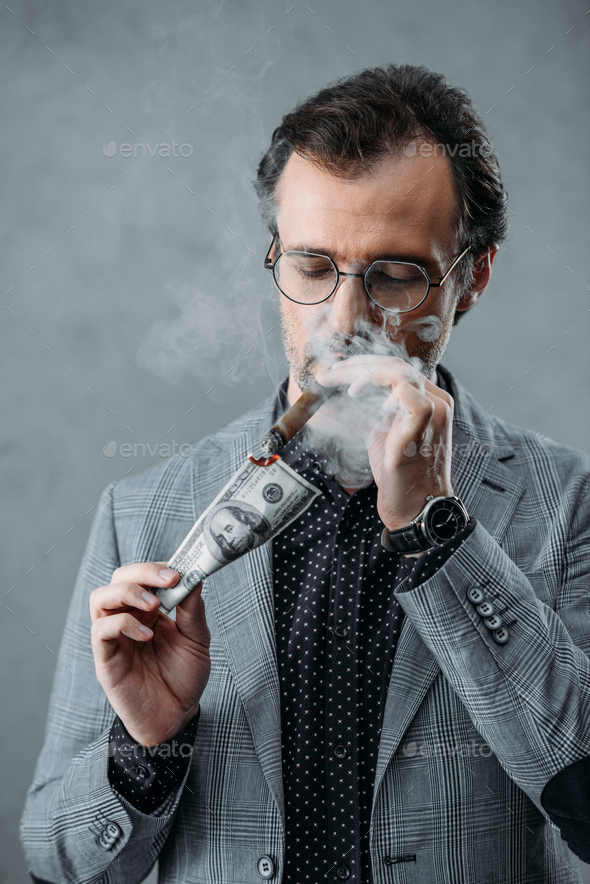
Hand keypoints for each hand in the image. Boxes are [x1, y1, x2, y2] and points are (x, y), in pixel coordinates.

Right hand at [90, 562, 210, 745]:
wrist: (176, 717)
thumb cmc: (184, 679)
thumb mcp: (197, 641)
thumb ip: (193, 610)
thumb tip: (195, 577)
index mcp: (149, 610)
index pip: (142, 575)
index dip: (157, 568)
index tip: (180, 571)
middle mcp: (128, 618)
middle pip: (119, 578)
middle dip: (142, 573)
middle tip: (168, 581)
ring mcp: (114, 637)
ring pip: (100, 598)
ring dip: (127, 593)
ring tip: (154, 605)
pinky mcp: (105, 658)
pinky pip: (100, 631)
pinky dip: (122, 624)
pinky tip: (146, 636)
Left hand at [316, 355, 454, 529]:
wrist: (416, 506)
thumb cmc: (398, 474)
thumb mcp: (376, 433)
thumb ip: (361, 412)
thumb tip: (331, 399)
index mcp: (428, 399)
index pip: (396, 368)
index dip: (364, 364)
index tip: (335, 370)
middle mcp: (436, 400)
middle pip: (395, 366)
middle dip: (357, 365)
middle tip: (328, 373)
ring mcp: (434, 411)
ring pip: (399, 373)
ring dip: (362, 374)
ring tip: (340, 384)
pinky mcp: (423, 425)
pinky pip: (407, 395)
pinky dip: (380, 389)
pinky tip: (358, 396)